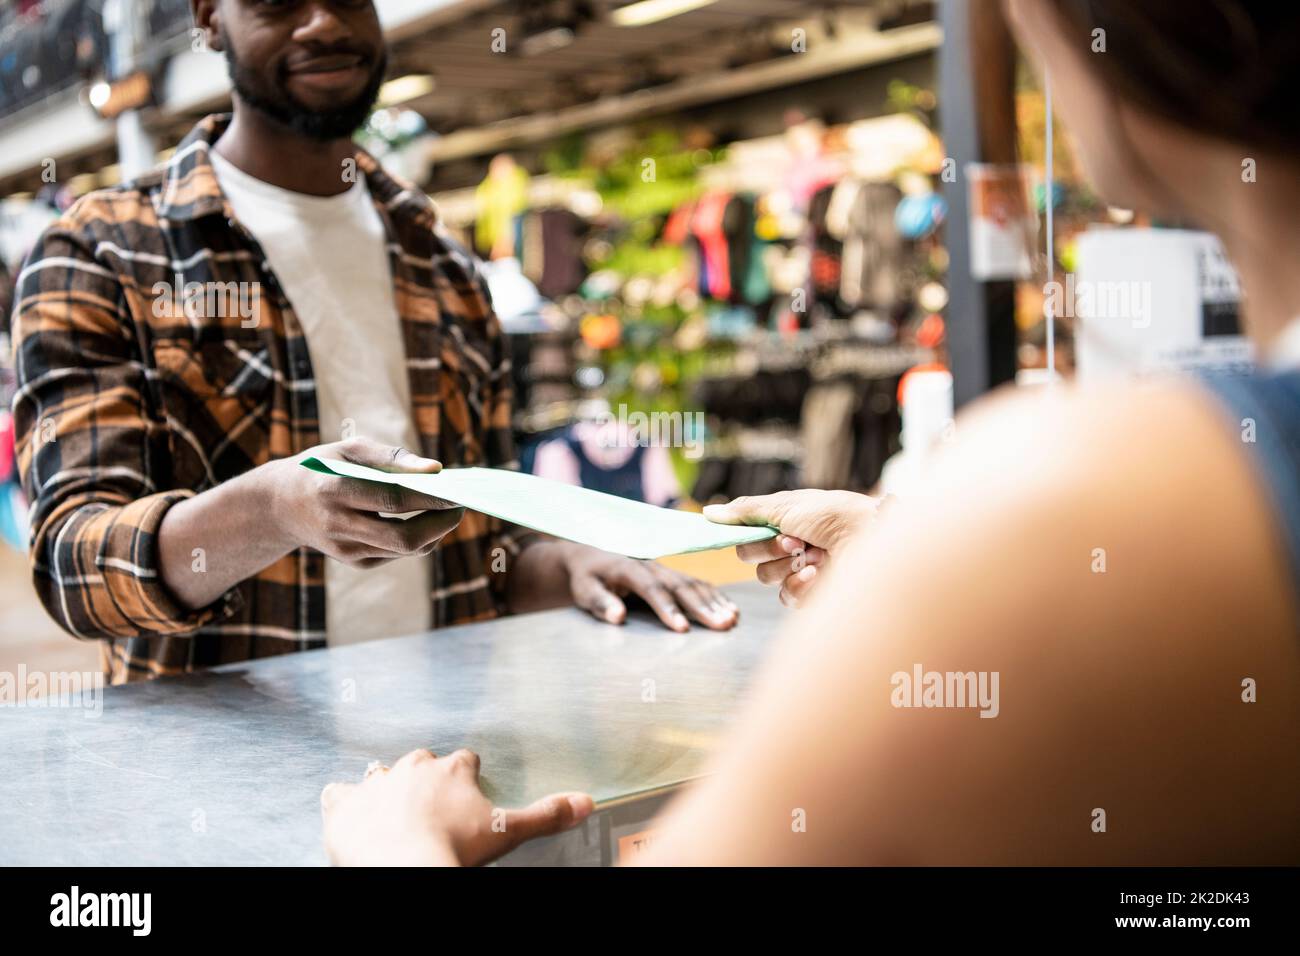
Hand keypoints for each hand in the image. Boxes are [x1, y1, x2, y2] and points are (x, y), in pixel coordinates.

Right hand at [267, 437, 463, 569]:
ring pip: (405, 549)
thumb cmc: (324, 467)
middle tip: (461, 507)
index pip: (392, 499)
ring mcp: (345, 550)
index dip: (429, 498)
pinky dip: (418, 538)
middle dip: (440, 524)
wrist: (281, 505)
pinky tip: (424, 520)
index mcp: (333, 491)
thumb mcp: (349, 450)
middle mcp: (337, 526)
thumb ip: (392, 457)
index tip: (457, 490)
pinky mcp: (354, 562)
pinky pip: (397, 553)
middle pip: (403, 537)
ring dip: (434, 531)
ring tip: (448, 510)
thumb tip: (435, 469)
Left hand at [321, 748, 593, 865]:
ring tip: (389, 810)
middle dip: (425, 778)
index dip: (466, 776)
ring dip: (384, 788)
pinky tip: (346, 812)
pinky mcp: (344, 805)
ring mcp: (376, 783)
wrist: (404, 866)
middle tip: (430, 807)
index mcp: (452, 770)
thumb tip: (587, 801)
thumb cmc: (455, 848)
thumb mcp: (506, 830)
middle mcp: (413, 767)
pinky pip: (337, 794)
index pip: (464, 760)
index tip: (467, 791)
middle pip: (422, 761)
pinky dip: (341, 802)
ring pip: (379, 774)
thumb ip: (546, 814)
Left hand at [560, 543, 738, 632]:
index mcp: (628, 567)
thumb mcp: (584, 589)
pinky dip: (715, 596)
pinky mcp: (671, 574)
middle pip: (680, 586)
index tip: (682, 629)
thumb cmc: (586, 577)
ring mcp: (664, 568)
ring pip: (693, 584)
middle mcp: (651, 565)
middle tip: (723, 626)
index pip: (651, 589)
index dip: (667, 609)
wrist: (591, 553)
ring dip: (714, 602)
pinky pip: (697, 583)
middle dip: (702, 607)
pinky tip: (731, 611)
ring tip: (732, 621)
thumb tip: (618, 616)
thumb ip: (600, 602)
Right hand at [704, 490, 881, 607]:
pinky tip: (818, 572)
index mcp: (782, 523)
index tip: (741, 533)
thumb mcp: (785, 504)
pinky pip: (787, 597)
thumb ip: (745, 511)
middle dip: (769, 548)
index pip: (746, 535)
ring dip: (787, 564)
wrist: (871, 537)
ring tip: (813, 553)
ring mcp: (801, 571)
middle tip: (793, 539)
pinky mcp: (813, 594)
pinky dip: (800, 584)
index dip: (745, 536)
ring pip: (767, 578)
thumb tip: (708, 513)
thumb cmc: (834, 514)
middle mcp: (790, 547)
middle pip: (750, 558)